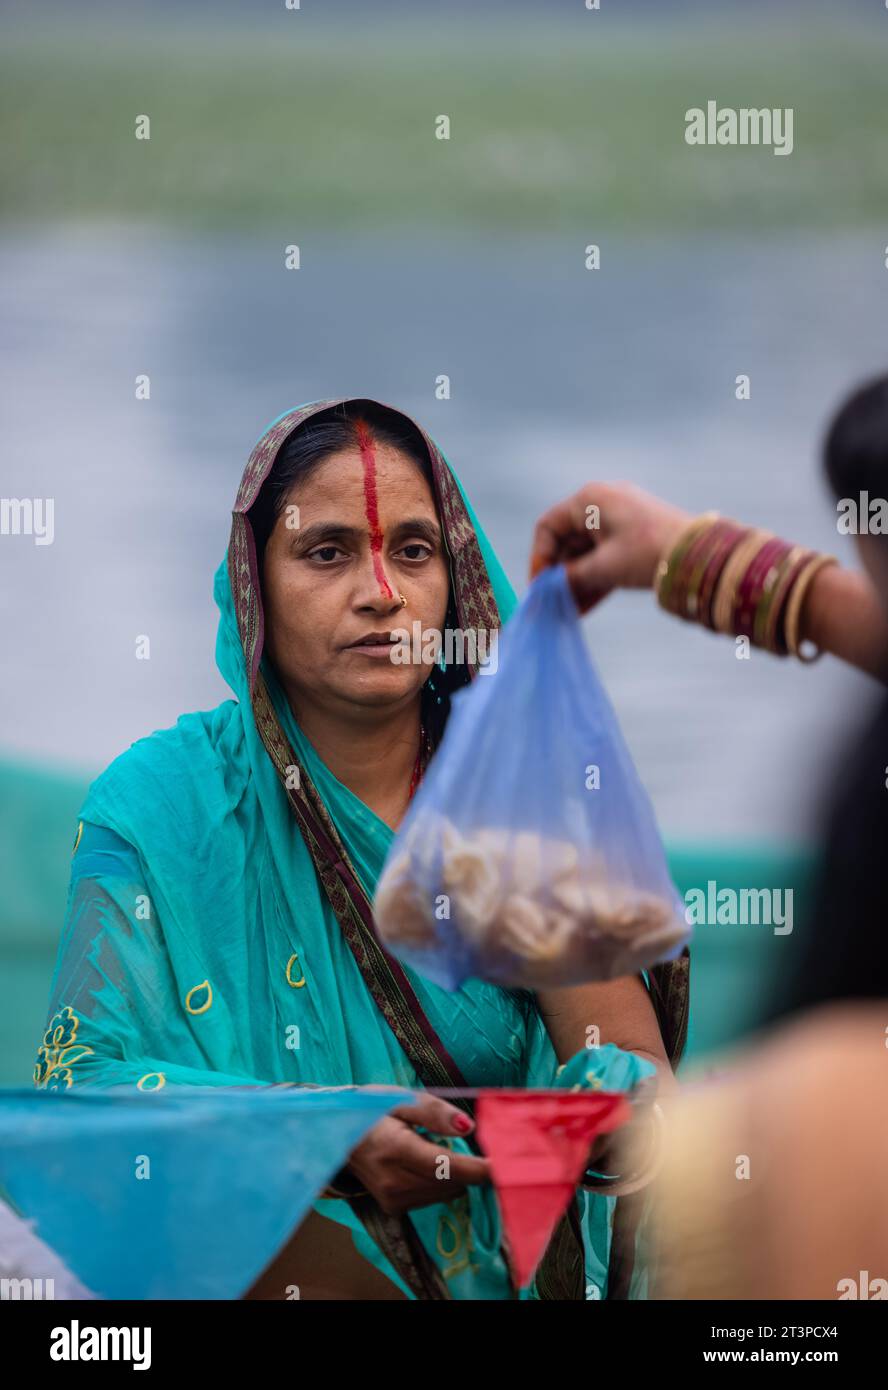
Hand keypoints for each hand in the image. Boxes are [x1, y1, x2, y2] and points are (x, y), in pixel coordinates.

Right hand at [346, 1092, 490, 1215]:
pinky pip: (433, 1197)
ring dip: (455, 1174)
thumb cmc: (370, 1110)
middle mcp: (393, 1182)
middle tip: (469, 1140)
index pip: (448, 1167)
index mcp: (395, 1149)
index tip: (508, 1165)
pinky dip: (441, 1181)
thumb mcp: (400, 1099)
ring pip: (446, 1192)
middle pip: (452, 1182)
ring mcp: (392, 1199)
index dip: (481, 1169)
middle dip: (470, 1165)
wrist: (335, 1135)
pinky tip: (427, 1162)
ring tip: (438, 1147)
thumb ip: (435, 1112)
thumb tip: (469, 1127)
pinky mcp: (393, 1207)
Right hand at [529, 482, 690, 612]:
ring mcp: (618, 522)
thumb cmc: (648, 553)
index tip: (539, 587)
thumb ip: (571, 578)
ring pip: (585, 555)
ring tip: (567, 614)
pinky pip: (603, 559)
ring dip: (575, 584)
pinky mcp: (632, 539)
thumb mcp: (604, 568)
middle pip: (567, 543)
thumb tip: (548, 590)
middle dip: (559, 577)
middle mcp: (601, 505)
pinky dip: (594, 581)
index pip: (548, 527)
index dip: (540, 558)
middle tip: (551, 606)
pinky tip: (583, 609)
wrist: (700, 556)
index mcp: (589, 500)